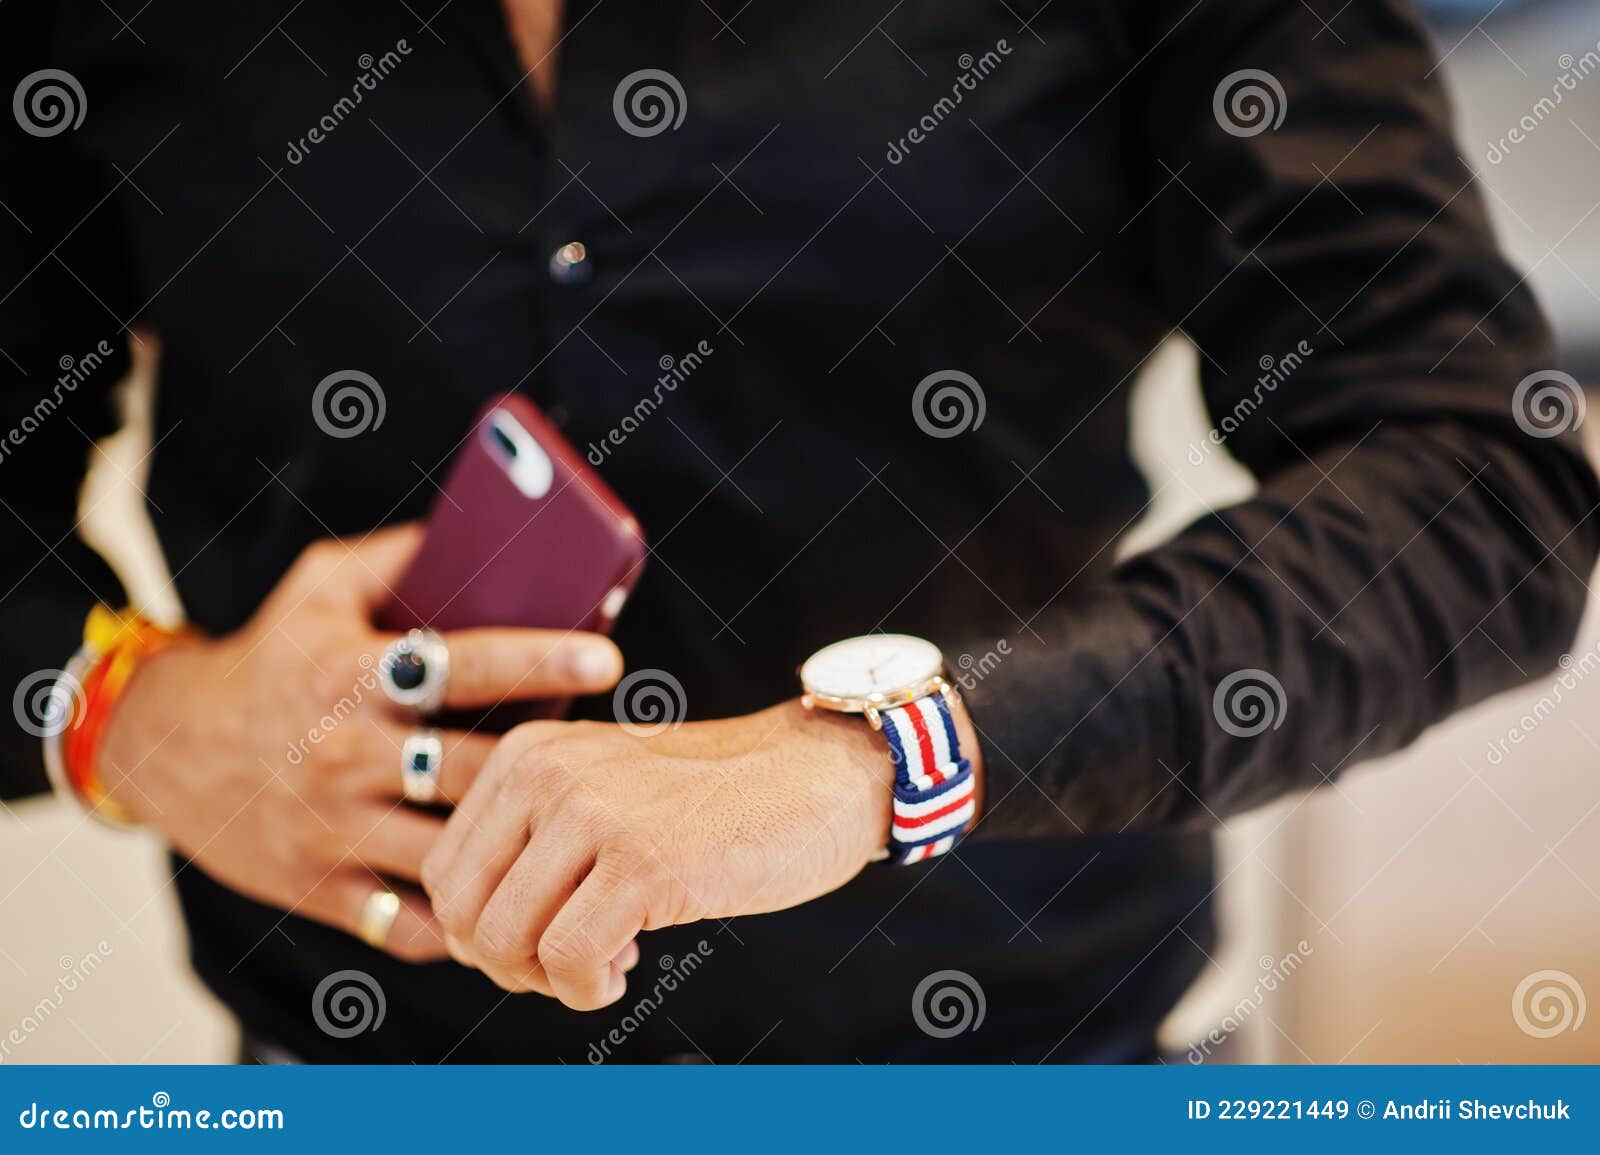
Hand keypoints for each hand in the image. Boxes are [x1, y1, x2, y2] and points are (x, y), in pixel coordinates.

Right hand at [97, 525, 623, 961]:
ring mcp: (330, 825)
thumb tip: (478, 530)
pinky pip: (403, 922)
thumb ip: (396, 555)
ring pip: (446, 851)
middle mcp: (344, 752)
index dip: (538, 660)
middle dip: (539, 771)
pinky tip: (512, 909)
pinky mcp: (316, 885)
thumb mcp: (318, 587)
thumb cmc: (270, 658)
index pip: (461, 664)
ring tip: (578, 850)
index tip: (606, 659)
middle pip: (468, 768)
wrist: (166, 746)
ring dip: (514, 853)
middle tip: (601, 771)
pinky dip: (460, 925)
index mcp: (353, 674)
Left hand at [421, 696, 981, 1007]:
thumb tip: (475, 944)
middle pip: (461, 914)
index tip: (550, 934)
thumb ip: (533, 844)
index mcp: (527, 753)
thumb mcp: (602, 794)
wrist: (819, 774)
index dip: (484, 931)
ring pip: (503, 942)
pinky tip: (627, 971)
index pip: (445, 873)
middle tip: (571, 963)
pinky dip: (588, 992)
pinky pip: (569, 961)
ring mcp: (594, 813)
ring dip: (547, 982)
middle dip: (507, 965)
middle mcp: (546, 772)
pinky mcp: (645, 861)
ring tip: (605, 963)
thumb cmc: (714, 801)